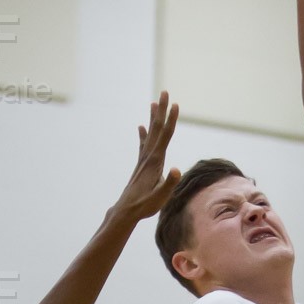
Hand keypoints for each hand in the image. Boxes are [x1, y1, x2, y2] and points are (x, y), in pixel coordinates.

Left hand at [111, 93, 180, 222]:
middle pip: (157, 128)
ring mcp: (143, 160)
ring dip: (153, 117)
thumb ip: (169, 183)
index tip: (175, 104)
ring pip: (150, 134)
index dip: (171, 120)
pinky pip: (143, 145)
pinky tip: (141, 127)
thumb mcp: (161, 197)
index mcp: (155, 161)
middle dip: (162, 110)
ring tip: (154, 102)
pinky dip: (143, 134)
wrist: (126, 211)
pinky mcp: (141, 166)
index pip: (165, 136)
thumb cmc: (145, 206)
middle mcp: (148, 157)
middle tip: (165, 92)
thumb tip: (177, 168)